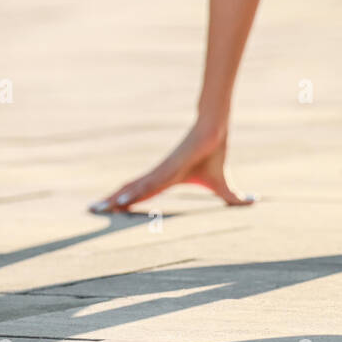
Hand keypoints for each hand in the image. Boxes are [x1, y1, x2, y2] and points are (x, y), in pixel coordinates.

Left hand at [89, 123, 251, 212]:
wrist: (216, 130)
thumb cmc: (215, 153)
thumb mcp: (223, 185)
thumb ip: (233, 197)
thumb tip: (253, 203)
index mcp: (166, 180)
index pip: (140, 193)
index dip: (123, 201)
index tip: (106, 211)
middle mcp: (159, 176)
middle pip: (130, 190)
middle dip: (110, 201)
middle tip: (89, 210)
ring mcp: (162, 171)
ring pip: (135, 188)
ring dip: (116, 198)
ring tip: (97, 208)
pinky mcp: (169, 167)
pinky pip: (149, 184)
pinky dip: (135, 192)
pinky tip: (121, 200)